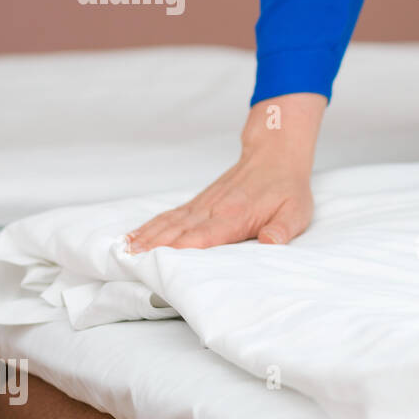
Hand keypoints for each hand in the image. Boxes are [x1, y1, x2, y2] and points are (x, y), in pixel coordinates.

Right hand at [126, 93, 325, 251]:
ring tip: (123, 252)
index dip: (181, 250)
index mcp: (235, 215)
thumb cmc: (287, 188)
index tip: (159, 262)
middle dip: (153, 247)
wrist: (276, 156)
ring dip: (146, 238)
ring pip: (169, 223)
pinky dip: (150, 226)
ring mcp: (203, 204)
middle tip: (128, 263)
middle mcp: (213, 209)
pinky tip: (133, 237)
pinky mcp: (200, 202)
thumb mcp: (295, 212)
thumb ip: (282, 229)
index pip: (204, 236)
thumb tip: (271, 242)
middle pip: (178, 231)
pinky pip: (171, 215)